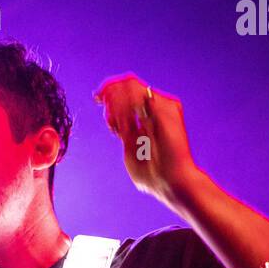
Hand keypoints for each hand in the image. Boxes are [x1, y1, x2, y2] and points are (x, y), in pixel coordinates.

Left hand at [92, 73, 196, 206]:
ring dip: (117, 104)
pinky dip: (126, 108)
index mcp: (146, 117)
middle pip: (128, 84)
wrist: (171, 183)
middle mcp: (155, 108)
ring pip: (131, 87)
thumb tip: (112, 114)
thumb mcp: (129, 149)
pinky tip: (124, 126)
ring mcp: (162, 106)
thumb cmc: (152, 175)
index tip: (97, 98)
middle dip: (110, 94)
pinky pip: (139, 96)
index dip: (110, 91)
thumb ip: (123, 130)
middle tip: (104, 110)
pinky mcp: (166, 108)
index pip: (127, 92)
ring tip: (118, 127)